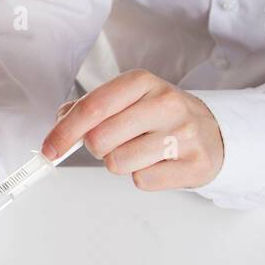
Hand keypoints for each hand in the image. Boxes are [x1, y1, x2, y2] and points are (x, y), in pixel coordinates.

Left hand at [42, 69, 224, 190]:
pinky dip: (143, 177)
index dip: (64, 132)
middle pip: (99, 139)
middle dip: (97, 148)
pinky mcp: (194, 164)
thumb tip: (61, 121)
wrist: (215, 132)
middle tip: (114, 142)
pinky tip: (158, 163)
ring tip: (141, 151)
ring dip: (121, 163)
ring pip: (118, 163)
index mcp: (142, 82)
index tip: (50, 149)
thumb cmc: (163, 117)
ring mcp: (183, 134)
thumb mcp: (130, 99)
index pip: (92, 108)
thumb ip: (92, 107)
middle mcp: (165, 104)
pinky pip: (142, 181)